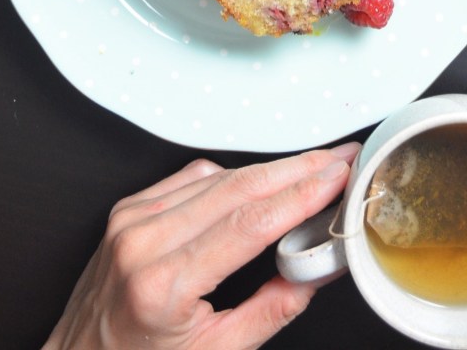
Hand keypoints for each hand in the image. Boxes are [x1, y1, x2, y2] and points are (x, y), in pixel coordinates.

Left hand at [43, 142, 359, 349]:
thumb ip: (272, 309)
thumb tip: (317, 268)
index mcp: (163, 284)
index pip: (250, 223)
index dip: (302, 194)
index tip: (338, 177)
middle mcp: (143, 241)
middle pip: (238, 187)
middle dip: (297, 169)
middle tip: (338, 158)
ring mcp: (132, 219)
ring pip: (217, 176)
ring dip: (270, 170)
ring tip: (311, 168)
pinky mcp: (128, 208)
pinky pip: (190, 178)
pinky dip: (230, 177)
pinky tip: (257, 181)